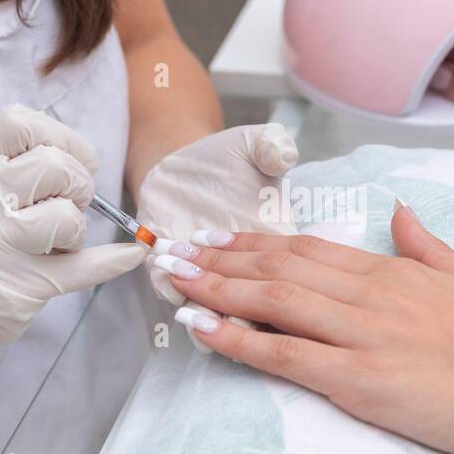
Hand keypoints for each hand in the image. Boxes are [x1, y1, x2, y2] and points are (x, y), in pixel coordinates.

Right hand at [0, 104, 144, 394]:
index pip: (19, 122)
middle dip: (79, 183)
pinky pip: (85, 267)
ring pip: (67, 216)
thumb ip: (10, 167)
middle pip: (54, 166)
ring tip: (59, 242)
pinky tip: (130, 254)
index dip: (61, 135)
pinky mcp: (20, 288)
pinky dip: (115, 260)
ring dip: (77, 229)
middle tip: (71, 204)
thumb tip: (74, 152)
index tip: (74, 158)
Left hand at [135, 124, 298, 344]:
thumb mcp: (254, 143)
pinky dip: (172, 291)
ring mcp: (213, 279)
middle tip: (211, 276)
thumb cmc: (225, 156)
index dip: (276, 280)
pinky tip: (166, 274)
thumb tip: (283, 153)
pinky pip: (179, 298)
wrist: (177, 162)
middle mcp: (248, 271)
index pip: (287, 275)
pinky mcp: (179, 280)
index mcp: (277, 243)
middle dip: (232, 297)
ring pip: (216, 310)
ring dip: (200, 298)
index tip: (260, 274)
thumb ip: (272, 146)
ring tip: (184, 276)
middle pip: (253, 302)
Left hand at [156, 204, 453, 453]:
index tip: (220, 238)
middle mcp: (370, 295)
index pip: (310, 249)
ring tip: (173, 278)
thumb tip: (401, 210)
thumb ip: (428, 245)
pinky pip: (283, 355)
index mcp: (394, 271)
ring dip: (215, 287)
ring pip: (273, 302)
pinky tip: (201, 326)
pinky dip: (236, 338)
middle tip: (175, 251)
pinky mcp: (359, 380)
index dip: (257, 242)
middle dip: (221, 259)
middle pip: (280, 268)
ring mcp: (362, 336)